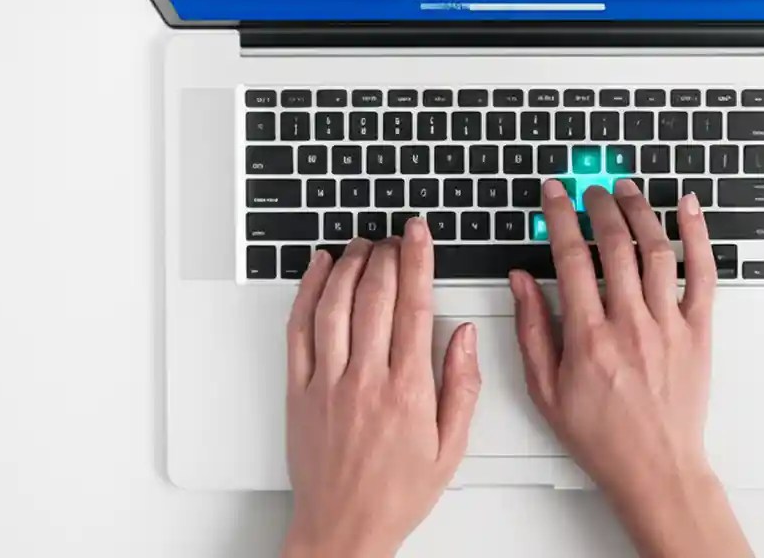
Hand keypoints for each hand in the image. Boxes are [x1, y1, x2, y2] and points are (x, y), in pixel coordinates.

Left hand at [282, 221, 480, 557]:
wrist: (343, 530)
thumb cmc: (396, 495)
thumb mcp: (451, 448)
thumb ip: (463, 386)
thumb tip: (465, 336)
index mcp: (408, 392)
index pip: (413, 306)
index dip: (417, 260)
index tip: (419, 234)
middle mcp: (365, 380)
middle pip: (373, 296)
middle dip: (386, 254)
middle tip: (395, 235)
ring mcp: (327, 383)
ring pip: (334, 305)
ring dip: (348, 264)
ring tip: (362, 244)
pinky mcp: (298, 391)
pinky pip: (298, 330)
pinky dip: (307, 292)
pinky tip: (318, 270)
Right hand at [509, 178, 751, 557]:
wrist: (655, 468)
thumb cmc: (601, 436)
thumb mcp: (545, 390)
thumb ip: (531, 330)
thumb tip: (521, 281)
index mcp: (587, 338)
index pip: (571, 258)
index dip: (560, 217)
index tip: (555, 194)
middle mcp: (629, 325)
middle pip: (615, 244)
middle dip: (599, 206)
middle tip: (590, 189)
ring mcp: (668, 326)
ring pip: (656, 250)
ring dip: (640, 211)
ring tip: (627, 190)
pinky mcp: (698, 332)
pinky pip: (701, 274)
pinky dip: (697, 236)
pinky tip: (688, 208)